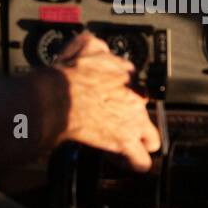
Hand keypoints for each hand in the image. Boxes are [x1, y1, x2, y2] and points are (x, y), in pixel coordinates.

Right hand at [52, 32, 161, 171]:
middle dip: (130, 114)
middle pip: (144, 108)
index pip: (132, 80)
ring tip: (122, 142)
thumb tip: (97, 46)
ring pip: (152, 138)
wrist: (56, 98)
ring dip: (139, 141)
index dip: (120, 89)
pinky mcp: (125, 142)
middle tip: (112, 117)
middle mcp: (134, 95)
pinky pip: (140, 161)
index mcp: (124, 72)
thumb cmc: (65, 76)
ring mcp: (133, 120)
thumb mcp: (81, 45)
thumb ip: (95, 45)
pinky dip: (131, 162)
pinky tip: (119, 158)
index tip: (109, 94)